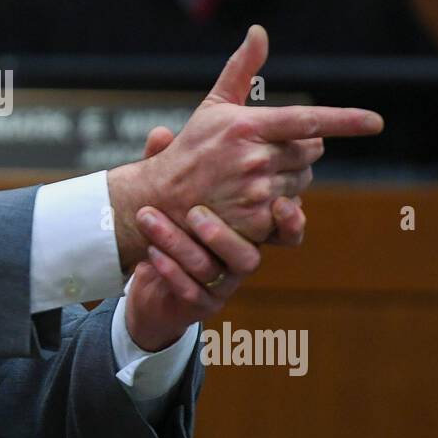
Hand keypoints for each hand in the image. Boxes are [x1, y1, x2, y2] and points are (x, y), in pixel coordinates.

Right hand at [108, 25, 380, 269]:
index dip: (346, 121)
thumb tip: (259, 31)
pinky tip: (259, 200)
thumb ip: (241, 69)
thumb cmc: (192, 149)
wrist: (160, 200)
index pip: (306, 120)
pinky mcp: (255, 222)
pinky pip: (290, 211)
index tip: (375, 122)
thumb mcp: (213, 106)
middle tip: (269, 154)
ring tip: (256, 178)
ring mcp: (255, 192)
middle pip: (310, 153)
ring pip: (302, 182)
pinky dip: (282, 206)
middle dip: (300, 151)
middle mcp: (253, 158)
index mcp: (246, 126)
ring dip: (290, 179)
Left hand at [122, 126, 297, 350]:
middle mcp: (239, 260)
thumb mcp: (172, 192)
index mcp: (247, 230)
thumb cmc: (171, 225)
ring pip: (212, 271)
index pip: (282, 228)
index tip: (278, 202)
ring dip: (183, 247)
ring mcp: (220, 286)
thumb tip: (159, 132)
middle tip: (194, 213)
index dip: (287, 220)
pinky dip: (171, 272)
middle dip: (222, 233)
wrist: (150, 275)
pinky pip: (189, 292)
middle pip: (248, 254)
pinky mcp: (198, 304)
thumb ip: (169, 163)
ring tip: (154, 223)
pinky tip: (152, 255)